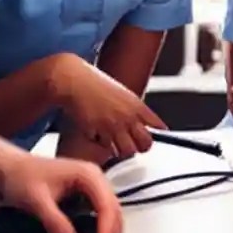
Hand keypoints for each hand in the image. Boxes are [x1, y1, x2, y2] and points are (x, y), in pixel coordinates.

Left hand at [0, 153, 122, 232]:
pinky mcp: (85, 196)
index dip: (105, 230)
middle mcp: (94, 179)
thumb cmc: (23, 175)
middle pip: (113, 210)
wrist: (11, 169)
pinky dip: (94, 230)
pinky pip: (98, 215)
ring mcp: (91, 187)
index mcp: (87, 174)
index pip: (106, 205)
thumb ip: (54, 221)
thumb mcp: (36, 200)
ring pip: (109, 213)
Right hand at [50, 54, 167, 159]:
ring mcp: (114, 126)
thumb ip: (134, 111)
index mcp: (137, 105)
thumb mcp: (122, 94)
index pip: (157, 126)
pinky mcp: (97, 132)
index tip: (149, 137)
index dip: (154, 134)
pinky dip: (102, 145)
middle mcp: (129, 117)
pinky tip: (97, 135)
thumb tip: (145, 125)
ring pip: (127, 151)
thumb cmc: (96, 85)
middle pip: (146, 144)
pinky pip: (105, 148)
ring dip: (121, 150)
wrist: (75, 81)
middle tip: (132, 145)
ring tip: (113, 144)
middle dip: (140, 147)